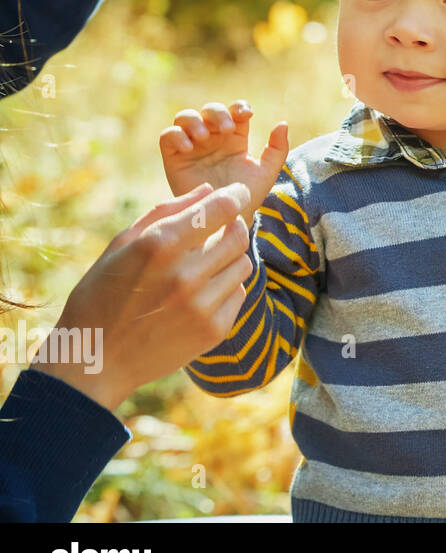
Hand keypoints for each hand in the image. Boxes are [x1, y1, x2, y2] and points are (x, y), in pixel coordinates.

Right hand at [30, 182, 254, 410]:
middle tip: (220, 230)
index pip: (220, 209)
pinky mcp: (214, 331)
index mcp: (159, 247)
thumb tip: (208, 191)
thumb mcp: (121, 245)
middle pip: (238, 236)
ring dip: (229, 258)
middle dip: (232, 227)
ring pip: (243, 264)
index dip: (234, 196)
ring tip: (204, 264)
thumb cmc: (102, 295)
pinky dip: (225, 287)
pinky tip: (201, 293)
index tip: (237, 194)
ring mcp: (202, 306)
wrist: (95, 360)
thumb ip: (166, 212)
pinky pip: (239, 293)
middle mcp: (185, 275)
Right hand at [160, 100, 288, 228]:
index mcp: (235, 138)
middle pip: (210, 110)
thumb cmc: (246, 197)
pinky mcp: (174, 158)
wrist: (223, 219)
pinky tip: (188, 148)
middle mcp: (212, 138)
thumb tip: (283, 123)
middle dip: (217, 113)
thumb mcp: (266, 173)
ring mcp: (192, 146)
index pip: (234, 111)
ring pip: (185, 117)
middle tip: (226, 129)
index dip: (238, 107)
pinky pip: (167, 136)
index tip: (246, 115)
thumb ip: (278, 149)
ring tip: (203, 137)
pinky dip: (176, 135)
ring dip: (194, 121)